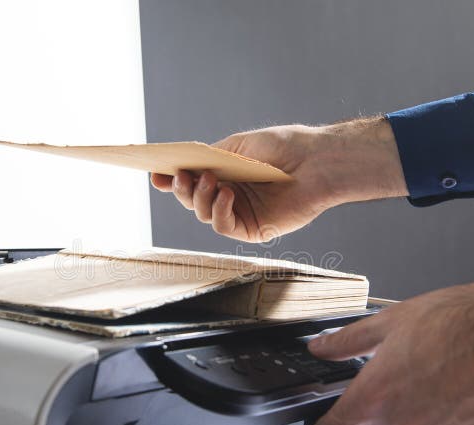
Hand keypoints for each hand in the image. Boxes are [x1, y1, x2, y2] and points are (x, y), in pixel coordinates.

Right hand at [150, 118, 406, 241]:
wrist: (318, 159)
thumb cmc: (284, 146)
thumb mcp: (239, 145)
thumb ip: (210, 157)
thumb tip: (181, 167)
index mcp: (226, 175)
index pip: (192, 180)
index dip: (172, 179)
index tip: (156, 173)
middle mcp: (230, 196)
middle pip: (192, 199)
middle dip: (181, 188)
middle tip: (181, 174)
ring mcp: (241, 213)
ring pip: (203, 214)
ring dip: (200, 198)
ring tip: (211, 180)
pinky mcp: (254, 229)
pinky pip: (224, 226)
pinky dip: (219, 211)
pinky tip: (227, 195)